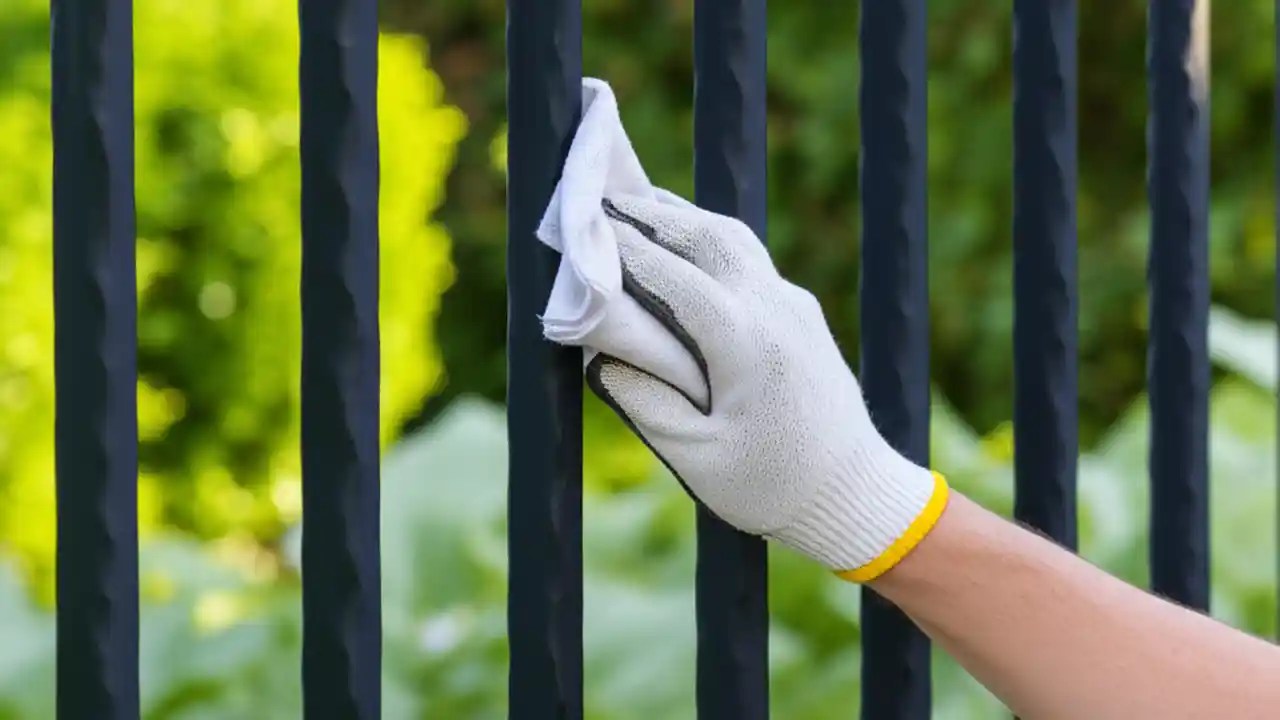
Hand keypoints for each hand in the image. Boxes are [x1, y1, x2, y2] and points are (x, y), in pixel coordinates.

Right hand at [584, 195, 947, 580]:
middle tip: (604, 196)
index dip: (626, 247)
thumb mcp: (695, 457)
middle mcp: (775, 309)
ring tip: (640, 204)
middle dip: (653, 213)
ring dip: (685, 218)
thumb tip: (602, 354)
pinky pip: (750, 259)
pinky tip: (686, 243)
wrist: (855, 495)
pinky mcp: (803, 314)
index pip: (673, 275)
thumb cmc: (772, 486)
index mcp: (747, 342)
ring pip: (734, 239)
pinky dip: (710, 240)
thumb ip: (643, 400)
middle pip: (708, 236)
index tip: (586, 222)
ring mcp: (795, 306)